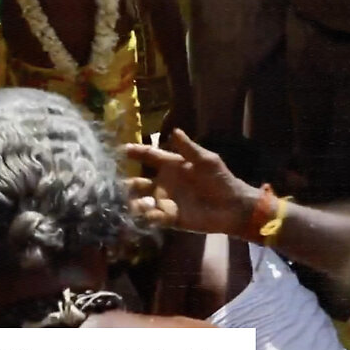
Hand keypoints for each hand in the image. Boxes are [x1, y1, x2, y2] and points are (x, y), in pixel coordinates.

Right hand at [124, 129, 259, 236]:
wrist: (233, 207)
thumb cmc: (221, 180)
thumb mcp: (207, 161)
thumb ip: (189, 148)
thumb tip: (174, 130)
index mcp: (172, 166)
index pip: (150, 156)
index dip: (136, 152)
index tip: (122, 149)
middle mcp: (164, 183)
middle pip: (139, 182)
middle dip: (127, 183)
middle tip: (116, 184)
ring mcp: (166, 201)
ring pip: (142, 201)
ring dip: (134, 202)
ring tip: (131, 203)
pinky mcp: (170, 219)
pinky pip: (153, 218)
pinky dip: (147, 217)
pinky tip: (147, 215)